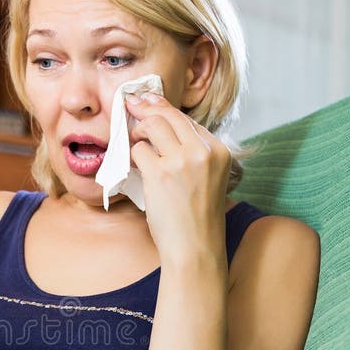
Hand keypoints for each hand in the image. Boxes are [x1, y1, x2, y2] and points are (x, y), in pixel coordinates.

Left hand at [125, 93, 230, 266]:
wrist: (195, 248)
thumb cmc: (196, 219)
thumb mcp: (206, 179)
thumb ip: (192, 154)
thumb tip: (160, 129)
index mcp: (219, 150)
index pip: (187, 120)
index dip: (164, 108)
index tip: (148, 101)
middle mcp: (203, 151)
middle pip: (169, 115)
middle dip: (146, 107)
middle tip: (129, 104)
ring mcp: (182, 160)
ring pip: (151, 127)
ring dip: (137, 134)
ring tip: (133, 144)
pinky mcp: (160, 173)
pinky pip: (138, 151)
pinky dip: (131, 157)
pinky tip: (133, 166)